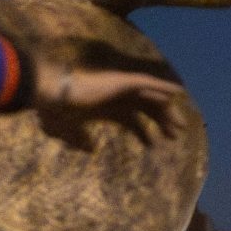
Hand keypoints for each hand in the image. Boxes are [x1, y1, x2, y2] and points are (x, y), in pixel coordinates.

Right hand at [34, 62, 184, 146]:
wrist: (49, 96)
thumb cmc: (54, 113)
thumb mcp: (67, 131)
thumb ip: (80, 140)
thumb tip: (91, 149)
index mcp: (106, 109)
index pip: (132, 121)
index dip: (144, 133)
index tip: (155, 145)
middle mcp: (116, 98)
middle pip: (146, 110)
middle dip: (162, 122)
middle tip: (176, 134)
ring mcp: (120, 88)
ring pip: (150, 99)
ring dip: (167, 110)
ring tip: (181, 124)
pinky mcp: (121, 81)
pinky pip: (147, 83)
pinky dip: (162, 86)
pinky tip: (177, 93)